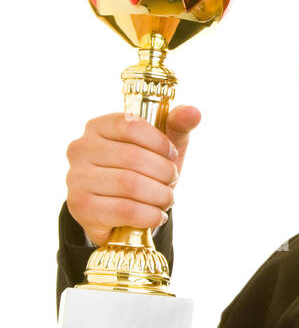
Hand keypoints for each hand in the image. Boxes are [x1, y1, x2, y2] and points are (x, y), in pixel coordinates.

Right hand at [65, 105, 201, 246]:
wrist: (120, 214)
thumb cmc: (143, 171)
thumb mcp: (161, 146)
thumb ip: (177, 124)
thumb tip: (194, 112)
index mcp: (98, 126)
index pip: (130, 124)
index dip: (160, 142)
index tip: (172, 155)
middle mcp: (80, 149)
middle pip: (133, 157)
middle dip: (163, 172)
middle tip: (172, 181)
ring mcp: (76, 178)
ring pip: (129, 184)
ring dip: (159, 195)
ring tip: (167, 199)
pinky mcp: (81, 207)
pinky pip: (124, 210)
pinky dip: (149, 215)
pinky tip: (157, 215)